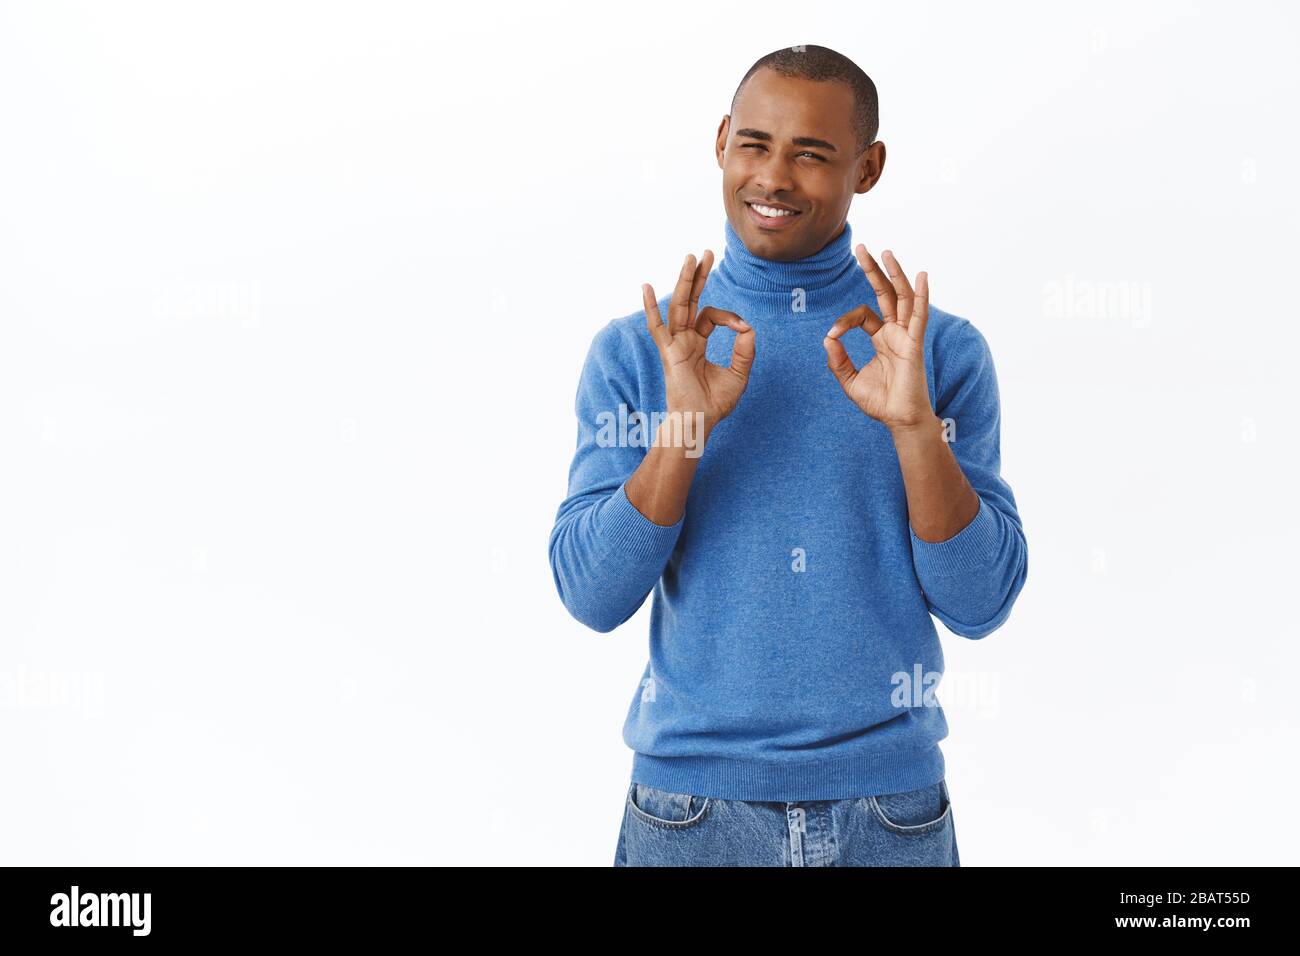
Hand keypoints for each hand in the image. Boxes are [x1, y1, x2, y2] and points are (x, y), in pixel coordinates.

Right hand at [643, 250, 755, 438]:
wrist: (700, 422)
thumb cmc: (715, 404)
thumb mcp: (739, 374)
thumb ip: (745, 350)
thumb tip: (747, 327)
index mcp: (697, 343)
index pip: (711, 316)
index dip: (729, 317)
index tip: (742, 328)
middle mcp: (684, 340)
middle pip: (690, 301)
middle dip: (699, 276)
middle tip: (705, 253)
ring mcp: (675, 345)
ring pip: (679, 306)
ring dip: (685, 281)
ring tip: (690, 257)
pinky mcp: (669, 352)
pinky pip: (657, 327)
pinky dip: (651, 308)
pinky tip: (647, 287)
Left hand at [823, 246, 935, 432]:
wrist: (899, 420)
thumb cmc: (880, 402)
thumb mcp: (849, 380)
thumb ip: (838, 360)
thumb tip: (827, 338)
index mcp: (882, 339)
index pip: (863, 315)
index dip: (845, 320)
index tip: (832, 334)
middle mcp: (896, 333)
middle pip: (885, 293)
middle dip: (873, 271)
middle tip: (862, 248)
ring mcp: (907, 336)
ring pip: (901, 297)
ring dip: (894, 274)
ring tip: (885, 252)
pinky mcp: (915, 343)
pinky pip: (919, 316)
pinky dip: (921, 295)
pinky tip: (921, 276)